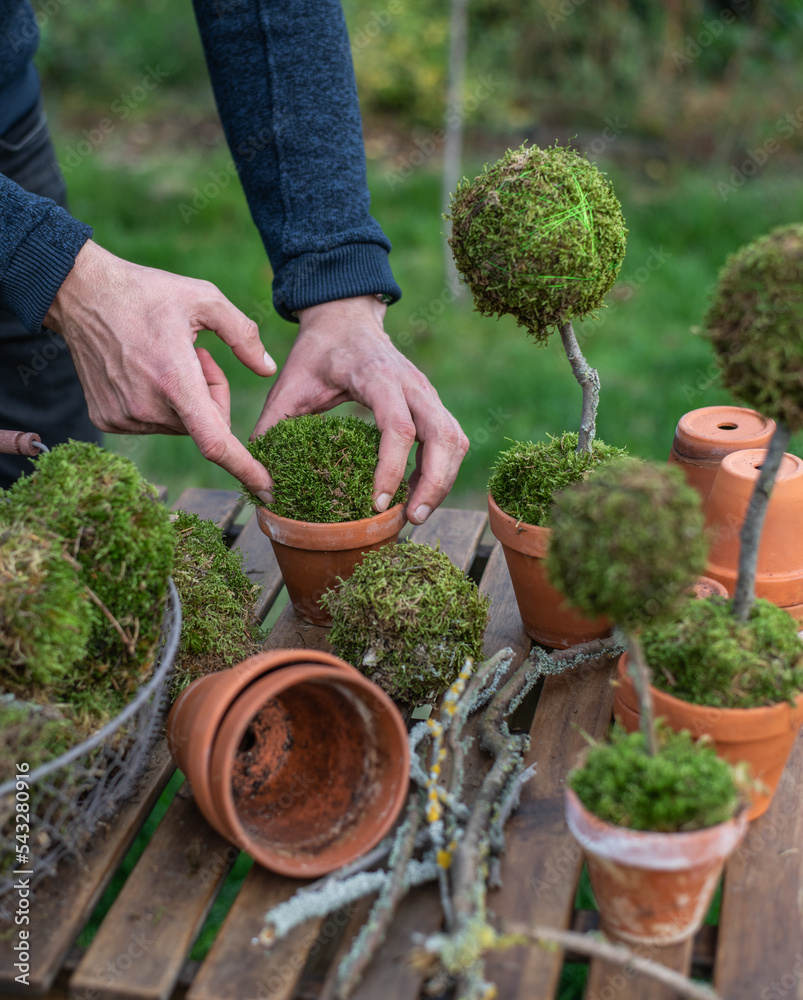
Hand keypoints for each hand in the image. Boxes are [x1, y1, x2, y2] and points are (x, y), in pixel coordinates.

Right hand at [43, 240, 275, 497]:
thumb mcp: (204, 298)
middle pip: (205, 425)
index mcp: (174, 381)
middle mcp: (146, 408)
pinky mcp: (108, 420)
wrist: (81, 293)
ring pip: (180, 426)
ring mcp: (123, 418)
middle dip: (213, 397)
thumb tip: (268, 370)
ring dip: (186, 399)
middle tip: (200, 356)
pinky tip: (146, 369)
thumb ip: (243, 334)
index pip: (215, 442)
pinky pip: (153, 423)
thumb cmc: (147, 292)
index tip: (268, 490)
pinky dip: (161, 403)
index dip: (245, 468)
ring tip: (167, 357)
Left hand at [252, 295, 468, 523]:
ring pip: (455, 439)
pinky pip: (452, 439)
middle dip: (433, 483)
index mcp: (376, 376)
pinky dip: (443, 469)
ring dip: (443, 480)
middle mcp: (411, 384)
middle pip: (443, 436)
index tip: (376, 503)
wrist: (345, 318)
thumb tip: (261, 483)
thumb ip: (271, 429)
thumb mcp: (288, 386)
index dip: (391, 469)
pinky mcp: (432, 402)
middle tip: (412, 519)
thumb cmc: (316, 353)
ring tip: (417, 513)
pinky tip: (419, 492)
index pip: (398, 428)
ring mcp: (427, 392)